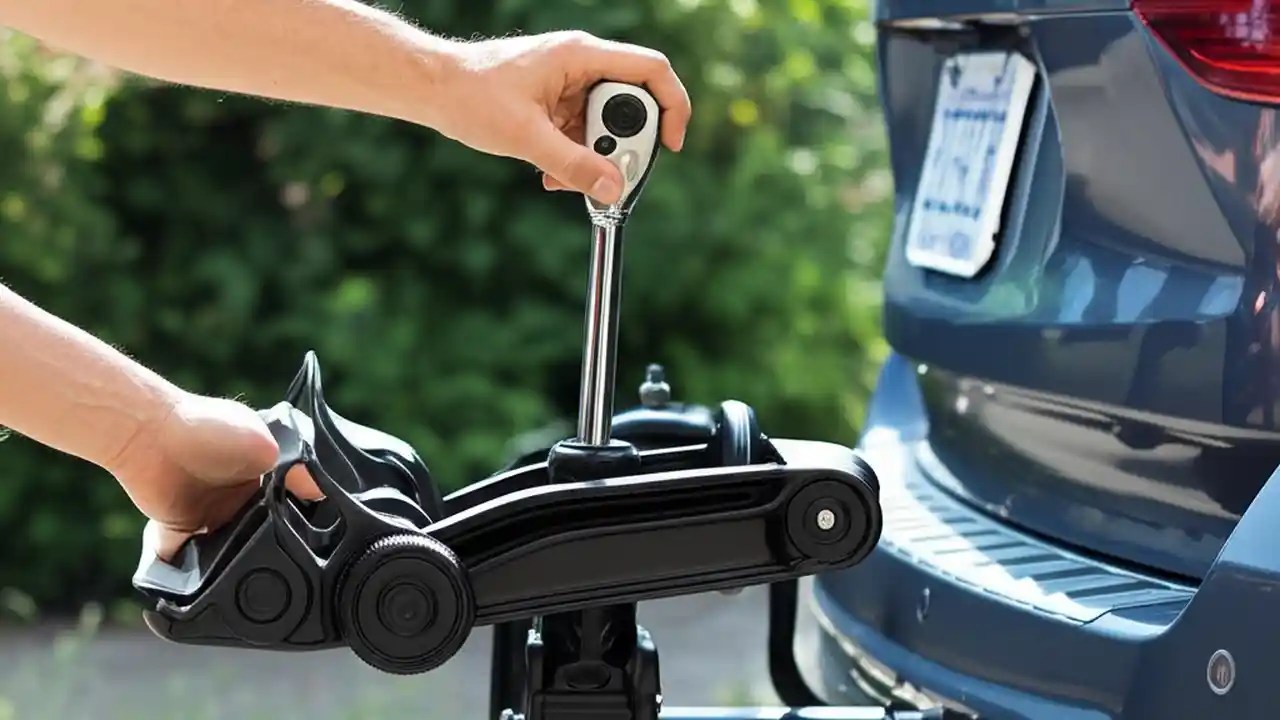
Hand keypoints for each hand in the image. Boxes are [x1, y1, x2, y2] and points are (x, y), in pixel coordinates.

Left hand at [110, 392, 319, 561]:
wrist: (148, 435)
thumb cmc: (205, 427)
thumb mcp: (263, 441)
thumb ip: (294, 468)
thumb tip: (321, 490)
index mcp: (264, 470)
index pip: (291, 501)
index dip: (302, 519)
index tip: (314, 541)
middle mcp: (238, 493)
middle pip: (261, 529)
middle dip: (269, 546)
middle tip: (282, 565)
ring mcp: (210, 511)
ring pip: (230, 548)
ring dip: (234, 560)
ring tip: (248, 577)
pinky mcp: (181, 526)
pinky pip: (189, 558)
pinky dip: (192, 571)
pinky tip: (206, 583)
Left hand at [427, 31, 691, 204]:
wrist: (432, 90)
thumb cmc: (471, 97)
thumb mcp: (526, 138)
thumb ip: (573, 165)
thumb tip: (613, 189)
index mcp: (581, 56)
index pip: (651, 71)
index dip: (673, 106)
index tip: (672, 145)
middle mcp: (581, 65)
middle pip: (632, 106)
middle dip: (623, 146)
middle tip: (608, 176)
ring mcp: (569, 85)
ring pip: (606, 126)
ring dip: (594, 158)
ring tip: (564, 181)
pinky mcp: (556, 104)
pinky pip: (583, 133)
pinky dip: (574, 158)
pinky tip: (550, 176)